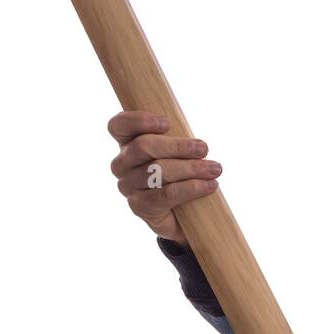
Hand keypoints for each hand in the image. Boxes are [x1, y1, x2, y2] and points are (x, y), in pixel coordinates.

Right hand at [108, 110, 220, 246]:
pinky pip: (166, 194)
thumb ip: (179, 138)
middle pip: (143, 146)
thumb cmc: (182, 173)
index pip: (119, 125)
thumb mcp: (180, 150)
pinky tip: (210, 185)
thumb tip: (197, 140)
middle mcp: (122, 164)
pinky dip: (192, 188)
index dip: (138, 120)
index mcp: (128, 143)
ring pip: (157, 171)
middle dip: (178, 146)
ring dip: (191, 168)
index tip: (167, 123)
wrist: (185, 213)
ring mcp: (128, 186)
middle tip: (204, 149)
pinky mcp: (140, 207)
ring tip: (215, 169)